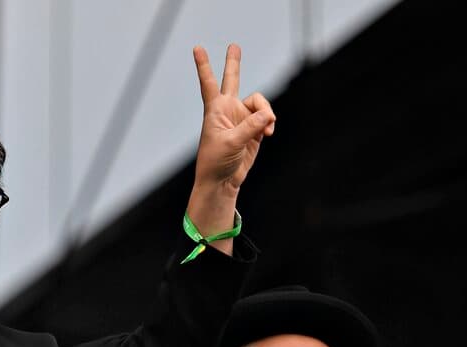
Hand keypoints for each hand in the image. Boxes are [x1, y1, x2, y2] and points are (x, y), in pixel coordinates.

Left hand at [191, 44, 275, 202]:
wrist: (222, 181)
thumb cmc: (216, 162)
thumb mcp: (231, 143)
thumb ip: (251, 126)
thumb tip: (269, 115)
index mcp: (215, 110)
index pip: (209, 83)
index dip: (203, 66)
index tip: (197, 48)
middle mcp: (228, 110)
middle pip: (233, 80)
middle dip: (234, 64)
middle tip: (234, 46)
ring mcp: (242, 119)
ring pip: (260, 104)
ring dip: (266, 114)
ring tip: (267, 129)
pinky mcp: (254, 130)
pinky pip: (267, 119)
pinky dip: (269, 125)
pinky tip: (268, 134)